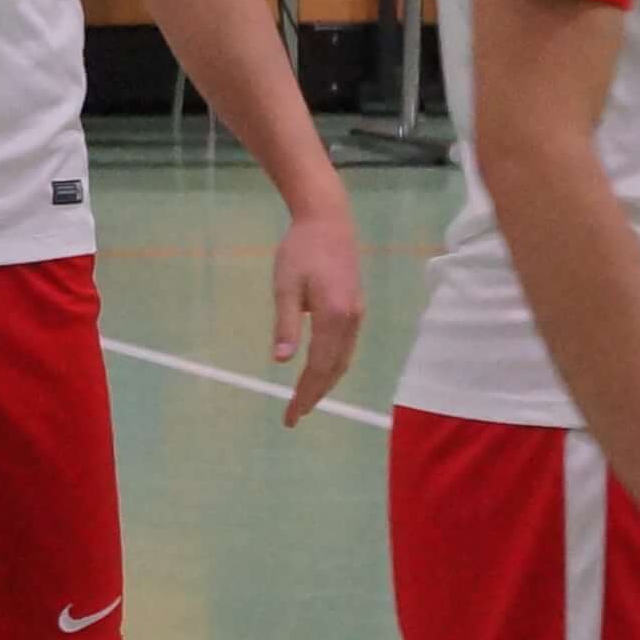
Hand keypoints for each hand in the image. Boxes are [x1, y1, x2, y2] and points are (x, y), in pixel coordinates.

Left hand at [266, 206, 366, 418]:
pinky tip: (320, 374)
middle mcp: (352, 320)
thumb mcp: (285, 287)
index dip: (305, 393)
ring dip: (325, 383)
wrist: (328, 222)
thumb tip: (282, 360)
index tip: (291, 415)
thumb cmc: (300, 251)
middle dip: (315, 395)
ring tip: (305, 401)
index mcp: (334, 315)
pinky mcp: (356, 309)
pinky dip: (333, 366)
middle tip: (293, 417)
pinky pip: (346, 347)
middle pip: (335, 369)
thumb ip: (284, 324)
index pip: (319, 366)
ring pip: (344, 360)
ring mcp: (357, 314)